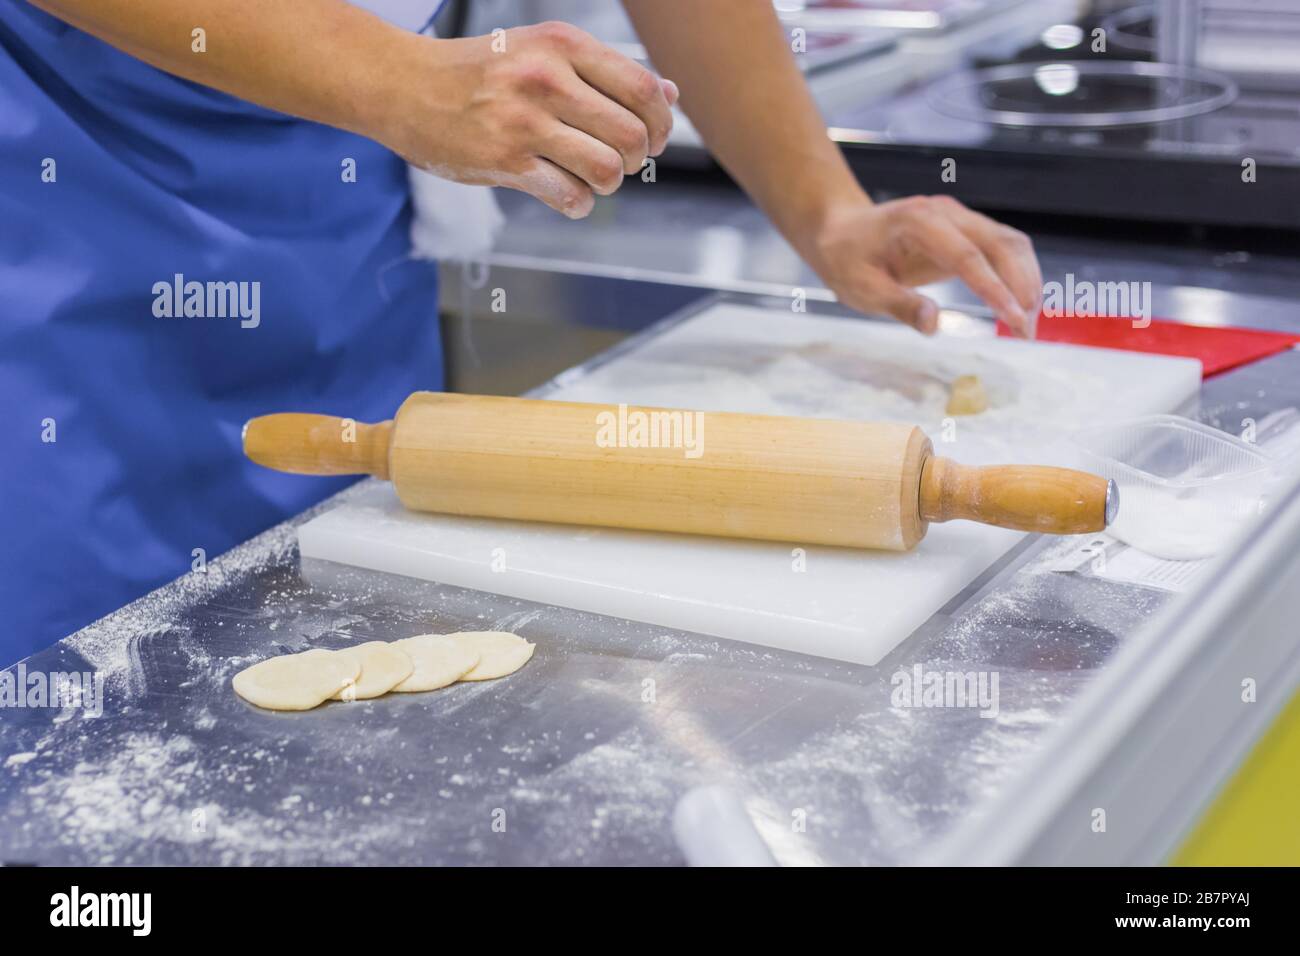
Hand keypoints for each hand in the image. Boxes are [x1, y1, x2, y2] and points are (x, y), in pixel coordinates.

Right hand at [386, 22, 678, 217]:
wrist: (404, 86)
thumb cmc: (482, 71)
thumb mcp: (543, 52)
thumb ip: (605, 73)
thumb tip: (670, 95)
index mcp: (562, 45)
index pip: (643, 90)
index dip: (660, 124)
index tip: (651, 138)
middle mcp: (546, 79)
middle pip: (631, 135)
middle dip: (635, 158)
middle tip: (618, 160)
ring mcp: (524, 123)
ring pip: (606, 170)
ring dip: (608, 183)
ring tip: (591, 177)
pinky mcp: (505, 162)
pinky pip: (570, 197)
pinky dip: (579, 204)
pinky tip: (568, 195)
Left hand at [806, 194, 1042, 336]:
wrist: (842, 230)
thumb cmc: (847, 258)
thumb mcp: (861, 288)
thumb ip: (899, 304)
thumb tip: (935, 325)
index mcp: (919, 222)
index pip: (968, 256)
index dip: (995, 289)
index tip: (1014, 320)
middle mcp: (947, 213)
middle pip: (1002, 244)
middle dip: (1022, 288)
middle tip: (1026, 333)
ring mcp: (960, 219)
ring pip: (1011, 244)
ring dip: (1027, 283)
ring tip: (1025, 326)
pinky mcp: (966, 231)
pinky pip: (1003, 249)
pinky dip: (1017, 277)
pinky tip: (1018, 307)